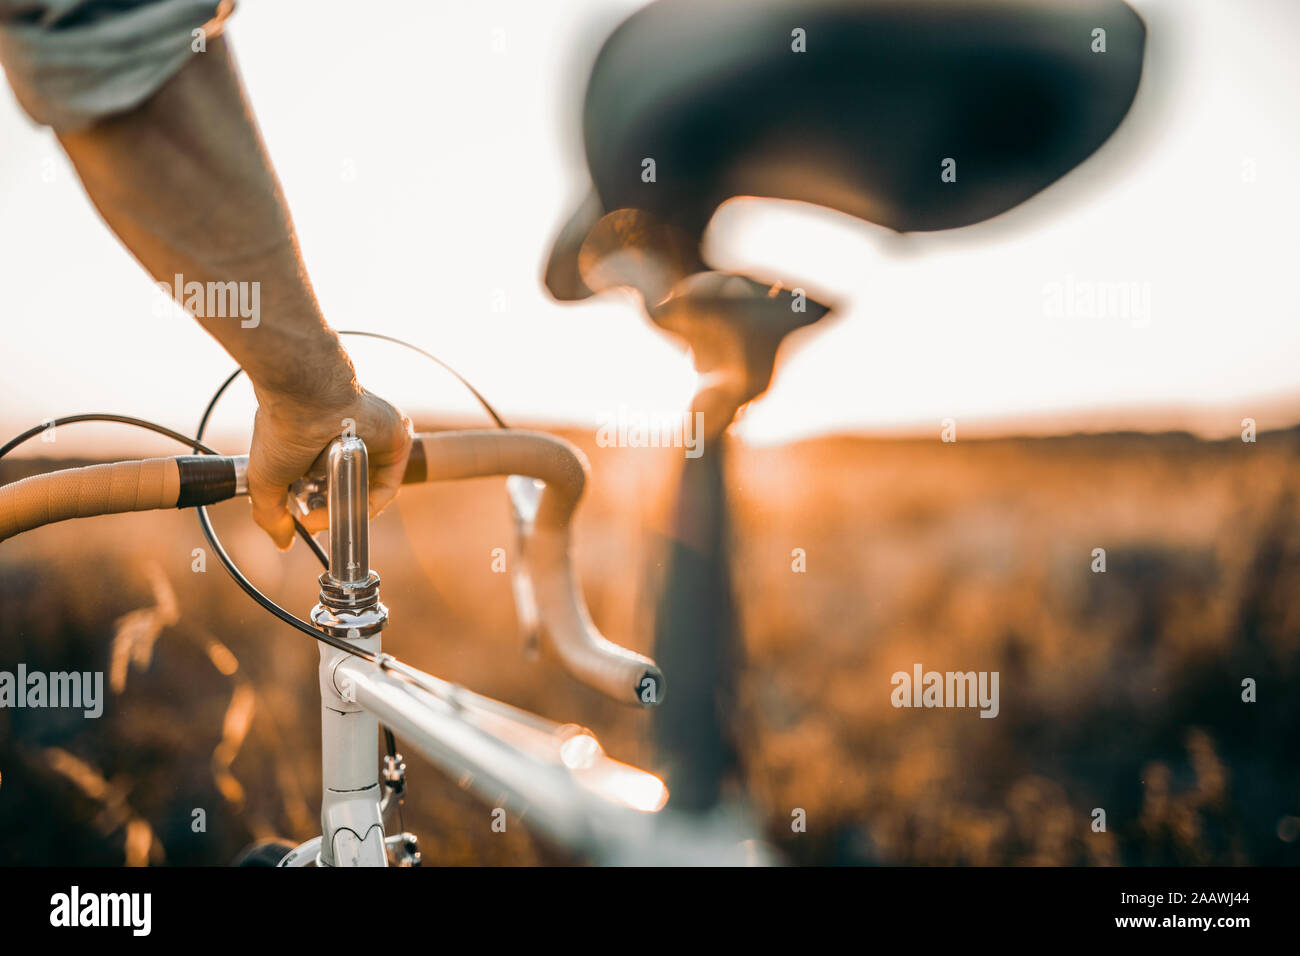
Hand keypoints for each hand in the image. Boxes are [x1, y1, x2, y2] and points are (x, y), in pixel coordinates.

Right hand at [247, 385, 412, 549]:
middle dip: (331, 512)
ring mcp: (377, 444)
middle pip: (351, 491)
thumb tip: (283, 543)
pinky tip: (339, 509)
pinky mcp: (397, 443)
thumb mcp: (266, 481)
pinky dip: (364, 504)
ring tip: (318, 518)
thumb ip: (272, 515)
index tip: (304, 523)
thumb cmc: (282, 430)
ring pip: (368, 491)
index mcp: (323, 445)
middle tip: (313, 523)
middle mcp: (351, 444)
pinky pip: (386, 486)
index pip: (330, 486)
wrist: (306, 398)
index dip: (319, 510)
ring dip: (344, 512)